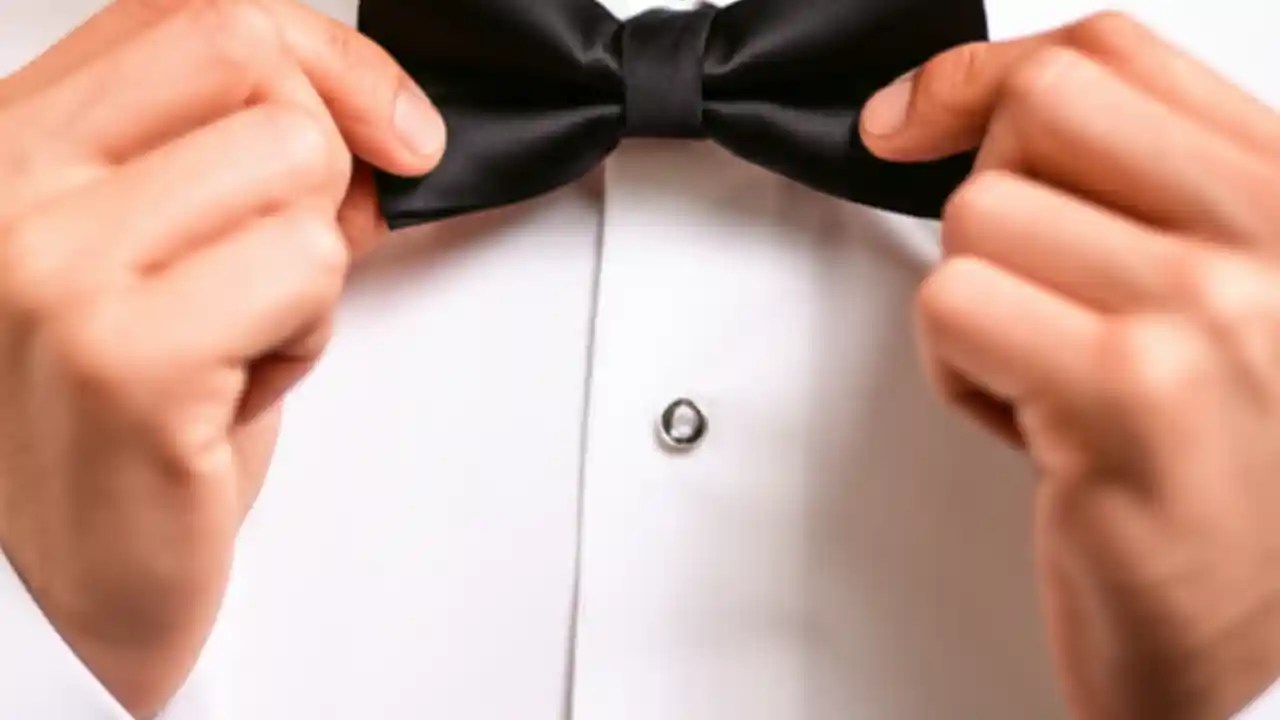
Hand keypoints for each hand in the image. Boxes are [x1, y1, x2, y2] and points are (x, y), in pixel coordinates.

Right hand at [0, 1, 442, 714]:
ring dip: (311, 268)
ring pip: (299, 164)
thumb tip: (377, 116)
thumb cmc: (122, 426)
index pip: (190, 11)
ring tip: (237, 340)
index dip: (325, 54)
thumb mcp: (169, 263)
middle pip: (252, 62)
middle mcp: (6, 190)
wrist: (68, 586)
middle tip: (275, 267)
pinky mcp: (124, 357)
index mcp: (10, 146)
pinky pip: (306, 264)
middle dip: (320, 167)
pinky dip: (307, 333)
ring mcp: (50, 269)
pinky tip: (235, 389)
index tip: (394, 124)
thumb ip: (248, 170)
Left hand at [861, 13, 1279, 719]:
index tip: (914, 117)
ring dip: (978, 311)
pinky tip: (1036, 431)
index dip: (982, 73)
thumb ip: (1130, 187)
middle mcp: (1271, 241)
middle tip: (1024, 284)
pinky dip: (961, 375)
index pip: (1110, 52)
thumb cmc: (1220, 475)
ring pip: (976, 218)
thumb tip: (956, 105)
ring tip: (1051, 379)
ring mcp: (1207, 313)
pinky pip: (954, 306)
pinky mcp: (1127, 397)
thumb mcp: (1208, 298)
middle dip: (986, 196)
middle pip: (1036, 110)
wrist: (1248, 637)